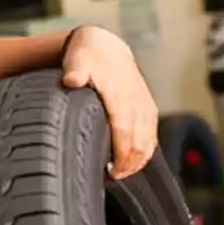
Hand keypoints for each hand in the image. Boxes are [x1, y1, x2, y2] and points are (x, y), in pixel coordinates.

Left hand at [60, 26, 158, 178]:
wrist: (105, 47)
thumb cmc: (87, 57)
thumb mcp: (77, 60)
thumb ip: (75, 71)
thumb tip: (72, 80)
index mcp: (118, 93)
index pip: (123, 129)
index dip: (120, 153)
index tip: (111, 170)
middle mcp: (135, 101)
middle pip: (138, 139)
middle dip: (128, 162)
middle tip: (113, 177)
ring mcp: (144, 105)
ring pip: (148, 139)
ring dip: (138, 159)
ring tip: (122, 174)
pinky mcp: (148, 107)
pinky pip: (152, 133)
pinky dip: (146, 151)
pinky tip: (136, 163)